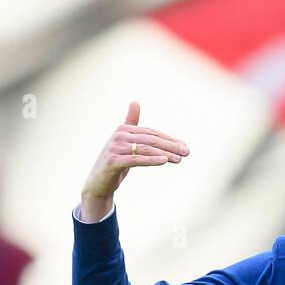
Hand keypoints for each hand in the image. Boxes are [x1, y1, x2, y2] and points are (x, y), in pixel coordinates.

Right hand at [80, 101, 189, 218]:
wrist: (98, 183)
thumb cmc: (115, 162)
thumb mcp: (125, 143)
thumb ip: (131, 124)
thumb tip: (135, 102)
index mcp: (123, 129)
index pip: (151, 133)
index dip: (169, 139)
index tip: (184, 146)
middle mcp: (119, 136)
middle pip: (150, 140)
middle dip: (170, 146)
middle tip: (186, 152)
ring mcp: (115, 148)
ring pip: (145, 149)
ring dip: (164, 154)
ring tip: (179, 159)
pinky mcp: (113, 161)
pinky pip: (136, 160)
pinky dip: (151, 160)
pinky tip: (163, 161)